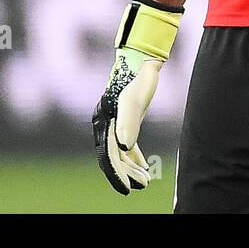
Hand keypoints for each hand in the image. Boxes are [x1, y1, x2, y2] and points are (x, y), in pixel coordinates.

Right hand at [91, 0, 182, 194]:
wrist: (141, 58)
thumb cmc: (138, 78)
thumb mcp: (134, 101)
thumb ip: (128, 124)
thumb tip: (124, 148)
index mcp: (103, 121)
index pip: (107, 155)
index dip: (116, 174)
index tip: (128, 189)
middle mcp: (105, 123)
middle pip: (112, 157)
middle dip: (125, 174)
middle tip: (141, 186)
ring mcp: (114, 121)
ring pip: (119, 153)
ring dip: (130, 168)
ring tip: (145, 180)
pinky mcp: (125, 118)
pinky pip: (126, 144)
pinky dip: (133, 157)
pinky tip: (143, 166)